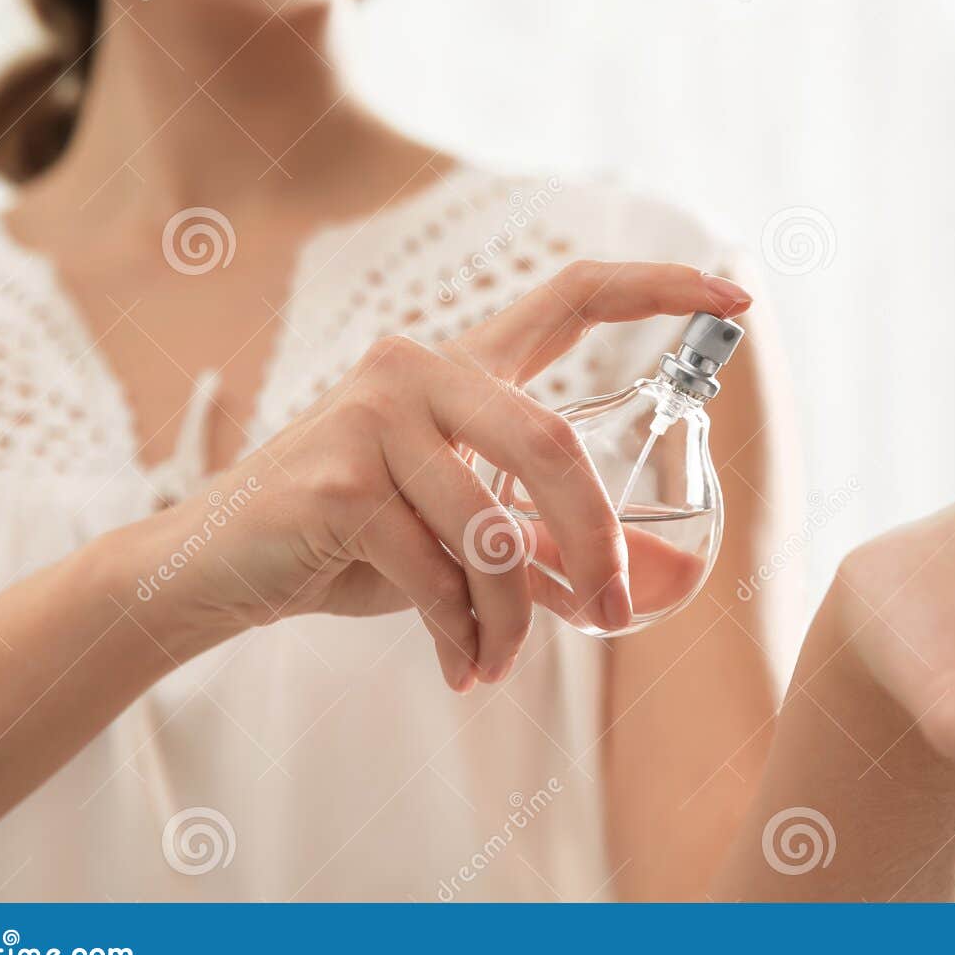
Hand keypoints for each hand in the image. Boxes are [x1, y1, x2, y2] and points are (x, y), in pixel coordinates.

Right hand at [129, 260, 751, 691]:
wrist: (218, 567)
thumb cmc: (353, 540)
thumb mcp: (462, 531)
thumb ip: (546, 539)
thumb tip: (657, 582)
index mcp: (461, 362)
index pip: (572, 295)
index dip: (658, 289)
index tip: (735, 292)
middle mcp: (418, 367)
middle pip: (553, 447)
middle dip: (595, 545)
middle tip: (613, 615)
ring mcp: (373, 417)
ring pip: (493, 533)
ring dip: (512, 620)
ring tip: (499, 661)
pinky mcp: (340, 481)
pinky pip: (438, 576)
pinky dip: (463, 637)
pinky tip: (458, 665)